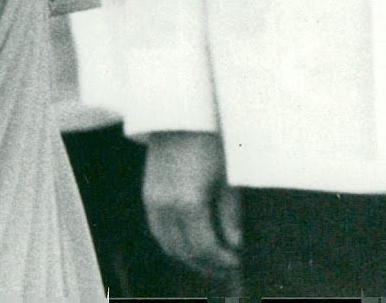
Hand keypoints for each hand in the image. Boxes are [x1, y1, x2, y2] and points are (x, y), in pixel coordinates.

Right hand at [143, 130, 240, 276]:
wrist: (179, 117)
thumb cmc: (209, 144)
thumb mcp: (228, 180)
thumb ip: (230, 216)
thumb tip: (234, 244)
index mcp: (188, 203)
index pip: (204, 247)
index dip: (222, 261)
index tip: (238, 263)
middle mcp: (165, 206)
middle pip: (183, 251)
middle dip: (207, 264)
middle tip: (228, 267)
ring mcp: (151, 200)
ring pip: (167, 244)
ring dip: (189, 257)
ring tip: (210, 259)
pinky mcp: (147, 194)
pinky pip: (157, 230)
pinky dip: (173, 243)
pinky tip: (191, 242)